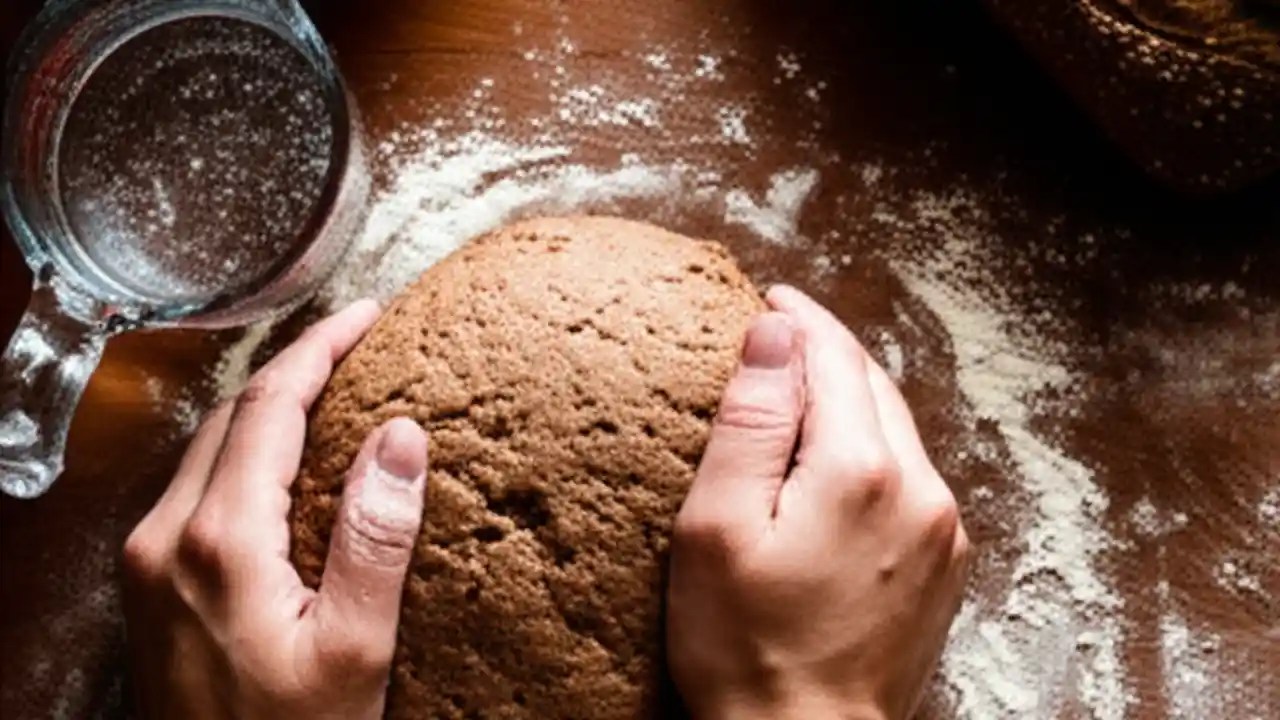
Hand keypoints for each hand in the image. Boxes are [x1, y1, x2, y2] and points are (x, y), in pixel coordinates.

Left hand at [121, 300, 429, 719]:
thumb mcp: (355, 649)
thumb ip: (376, 538)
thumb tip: (401, 437)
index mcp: (219, 541)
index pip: (271, 406)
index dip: (321, 348)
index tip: (368, 315)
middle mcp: (165, 537)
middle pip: (232, 414)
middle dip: (296, 367)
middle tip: (359, 346)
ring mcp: (145, 560)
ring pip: (208, 445)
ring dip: (268, 407)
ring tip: (332, 391)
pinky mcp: (146, 582)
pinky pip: (195, 484)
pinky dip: (243, 450)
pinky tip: (284, 462)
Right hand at [667, 285, 970, 719]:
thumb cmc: (746, 650)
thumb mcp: (717, 528)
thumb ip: (751, 421)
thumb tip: (774, 332)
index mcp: (863, 471)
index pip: (835, 357)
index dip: (800, 319)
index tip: (769, 297)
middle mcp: (921, 491)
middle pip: (874, 385)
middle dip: (828, 350)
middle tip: (780, 332)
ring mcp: (941, 532)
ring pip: (896, 428)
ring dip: (851, 396)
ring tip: (801, 385)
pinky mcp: (941, 565)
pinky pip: (910, 476)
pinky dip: (872, 446)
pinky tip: (835, 457)